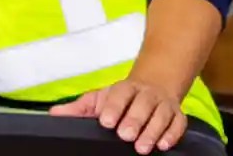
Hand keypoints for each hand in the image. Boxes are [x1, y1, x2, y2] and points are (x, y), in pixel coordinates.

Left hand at [48, 79, 186, 153]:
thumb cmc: (122, 98)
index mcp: (125, 88)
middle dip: (134, 120)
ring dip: (153, 131)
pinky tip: (163, 145)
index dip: (113, 107)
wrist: (154, 86)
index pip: (120, 94)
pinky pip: (178, 123)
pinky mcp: (177, 116)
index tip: (106, 121)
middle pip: (142, 104)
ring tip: (142, 147)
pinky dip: (172, 134)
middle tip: (124, 135)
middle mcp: (146, 94)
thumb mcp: (99, 99)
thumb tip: (54, 114)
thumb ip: (79, 108)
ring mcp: (163, 104)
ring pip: (161, 114)